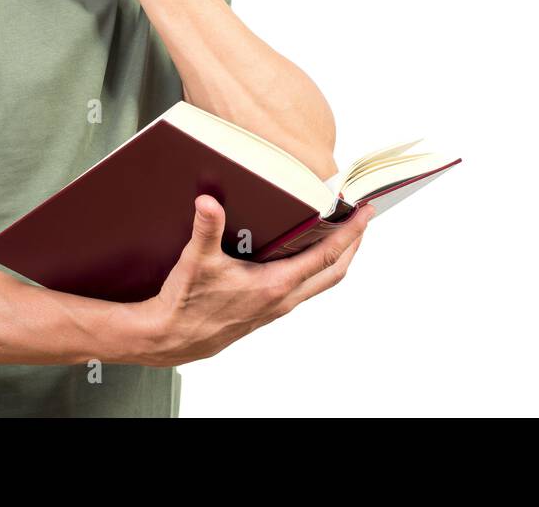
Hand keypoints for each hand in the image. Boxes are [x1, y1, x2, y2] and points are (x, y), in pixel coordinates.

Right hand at [128, 194, 374, 365]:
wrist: (172, 338)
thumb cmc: (187, 305)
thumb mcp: (198, 261)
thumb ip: (206, 228)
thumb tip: (208, 201)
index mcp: (275, 285)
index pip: (327, 256)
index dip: (351, 233)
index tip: (366, 213)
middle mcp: (283, 298)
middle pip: (334, 271)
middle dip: (353, 244)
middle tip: (362, 220)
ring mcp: (276, 306)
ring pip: (319, 282)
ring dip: (335, 258)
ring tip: (339, 234)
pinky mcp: (266, 309)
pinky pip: (303, 287)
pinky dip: (313, 269)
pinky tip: (301, 255)